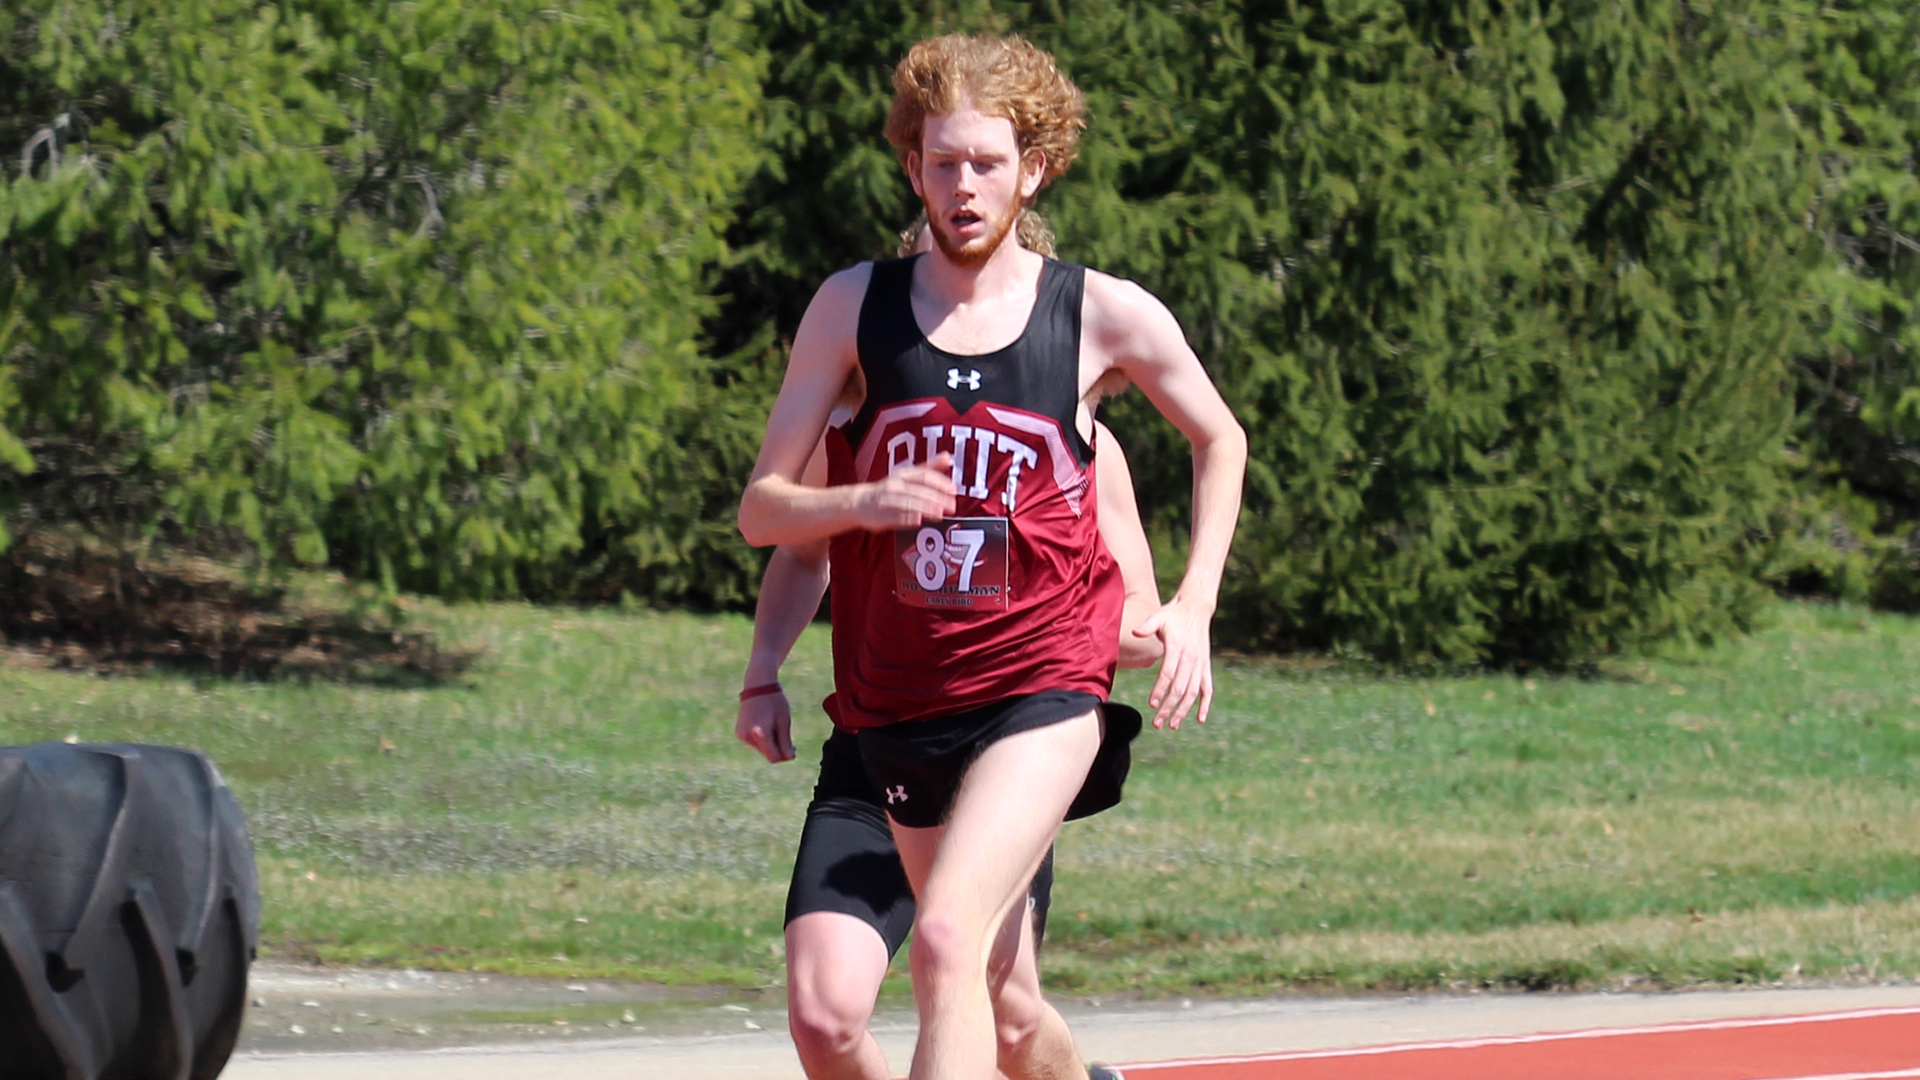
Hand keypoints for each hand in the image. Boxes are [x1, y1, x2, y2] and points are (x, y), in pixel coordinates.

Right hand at [736, 688, 795, 763]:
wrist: (757, 685)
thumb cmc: (775, 701)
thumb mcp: (784, 721)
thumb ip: (786, 742)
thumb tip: (790, 758)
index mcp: (761, 733)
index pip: (773, 757)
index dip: (785, 756)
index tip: (793, 749)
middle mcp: (748, 736)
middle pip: (767, 754)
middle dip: (778, 749)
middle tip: (786, 736)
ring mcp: (742, 735)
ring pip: (761, 749)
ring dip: (770, 744)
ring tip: (773, 726)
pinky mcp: (739, 733)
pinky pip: (754, 743)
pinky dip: (762, 739)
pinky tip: (765, 724)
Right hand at [851, 454, 956, 529]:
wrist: (859, 502)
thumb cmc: (889, 489)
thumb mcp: (907, 475)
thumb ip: (928, 467)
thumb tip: (948, 456)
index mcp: (903, 475)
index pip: (923, 475)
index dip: (939, 481)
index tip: (953, 489)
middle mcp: (894, 485)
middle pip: (917, 490)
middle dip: (936, 497)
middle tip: (952, 505)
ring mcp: (886, 501)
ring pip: (907, 503)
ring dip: (924, 508)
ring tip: (940, 513)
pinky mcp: (880, 516)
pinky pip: (894, 517)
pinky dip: (906, 518)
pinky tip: (918, 521)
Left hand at [1133, 594, 1215, 729]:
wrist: (1196, 608)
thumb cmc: (1173, 614)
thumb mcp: (1159, 616)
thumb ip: (1148, 626)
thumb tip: (1136, 632)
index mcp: (1178, 647)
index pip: (1168, 673)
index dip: (1160, 690)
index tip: (1151, 704)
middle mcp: (1191, 658)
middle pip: (1179, 688)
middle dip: (1168, 707)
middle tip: (1157, 723)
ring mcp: (1200, 663)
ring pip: (1193, 692)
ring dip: (1183, 711)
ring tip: (1172, 725)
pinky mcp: (1206, 666)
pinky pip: (1207, 688)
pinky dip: (1205, 704)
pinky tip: (1200, 719)